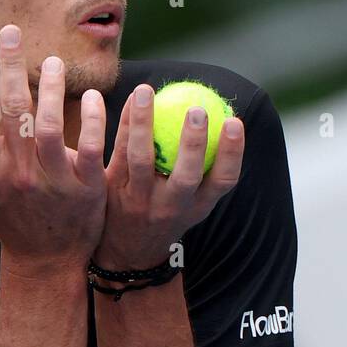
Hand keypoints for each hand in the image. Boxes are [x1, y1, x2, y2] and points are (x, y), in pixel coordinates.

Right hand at [0, 25, 106, 272]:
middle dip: (10, 66)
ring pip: (50, 125)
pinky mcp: (87, 188)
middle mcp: (18, 176)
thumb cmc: (12, 216)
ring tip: (50, 61)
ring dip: (50, 87)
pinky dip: (92, 116)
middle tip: (11, 33)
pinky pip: (91, 145)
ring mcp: (53, 182)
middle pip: (12, 111)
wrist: (46, 261)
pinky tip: (90, 95)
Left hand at [95, 83, 244, 269]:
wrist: (125, 254)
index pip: (223, 181)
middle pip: (186, 176)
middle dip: (193, 144)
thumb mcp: (192, 204)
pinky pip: (117, 152)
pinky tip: (129, 99)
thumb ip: (207, 170)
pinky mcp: (111, 192)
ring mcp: (138, 201)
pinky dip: (123, 124)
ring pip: (141, 160)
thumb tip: (224, 117)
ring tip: (145, 91)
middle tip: (198, 109)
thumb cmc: (166, 215)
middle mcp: (170, 207)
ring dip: (143, 123)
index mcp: (197, 207)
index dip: (232, 153)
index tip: (235, 121)